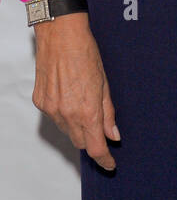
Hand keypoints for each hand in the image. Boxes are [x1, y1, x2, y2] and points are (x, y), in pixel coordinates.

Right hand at [32, 14, 119, 168]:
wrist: (60, 35)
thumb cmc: (85, 53)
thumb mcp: (105, 83)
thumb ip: (108, 113)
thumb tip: (114, 134)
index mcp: (87, 111)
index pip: (96, 147)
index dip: (105, 160)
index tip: (110, 164)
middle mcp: (67, 114)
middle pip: (81, 142)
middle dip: (92, 139)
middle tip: (101, 129)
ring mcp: (51, 109)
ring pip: (66, 130)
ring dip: (77, 126)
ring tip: (83, 102)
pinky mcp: (40, 101)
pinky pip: (54, 116)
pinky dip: (64, 113)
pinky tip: (69, 95)